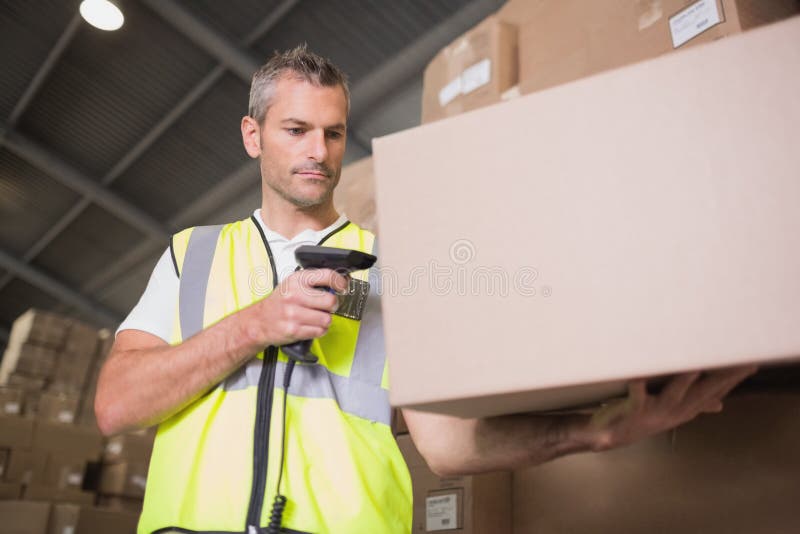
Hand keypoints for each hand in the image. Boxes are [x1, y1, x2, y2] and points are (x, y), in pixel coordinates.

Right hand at [246, 268, 348, 346]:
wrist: (260, 321)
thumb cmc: (280, 302)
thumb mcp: (294, 284)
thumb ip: (315, 281)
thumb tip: (341, 281)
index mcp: (297, 280)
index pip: (327, 276)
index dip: (340, 282)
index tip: (343, 287)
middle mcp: (294, 295)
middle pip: (331, 301)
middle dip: (332, 305)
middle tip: (326, 306)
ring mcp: (293, 313)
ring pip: (327, 319)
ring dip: (325, 320)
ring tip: (315, 317)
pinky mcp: (294, 330)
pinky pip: (319, 331)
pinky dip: (319, 330)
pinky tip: (310, 325)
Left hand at [586, 365, 757, 451]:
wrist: (606, 435)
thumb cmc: (640, 418)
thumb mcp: (670, 412)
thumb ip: (694, 405)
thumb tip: (719, 403)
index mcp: (684, 409)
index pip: (714, 392)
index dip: (733, 379)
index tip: (751, 363)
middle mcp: (674, 411)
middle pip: (703, 393)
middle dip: (722, 378)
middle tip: (740, 362)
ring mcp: (654, 411)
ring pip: (674, 395)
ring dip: (684, 382)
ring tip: (694, 367)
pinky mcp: (633, 409)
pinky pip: (637, 395)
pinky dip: (638, 385)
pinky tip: (640, 375)